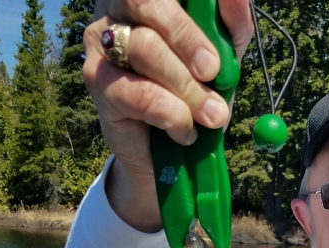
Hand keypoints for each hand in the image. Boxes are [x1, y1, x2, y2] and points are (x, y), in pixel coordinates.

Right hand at [82, 0, 252, 230]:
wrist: (170, 151)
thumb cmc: (194, 95)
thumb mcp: (225, 59)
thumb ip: (232, 25)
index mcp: (151, 0)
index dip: (187, 15)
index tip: (214, 52)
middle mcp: (120, 9)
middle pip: (148, 4)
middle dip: (188, 42)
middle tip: (212, 75)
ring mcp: (102, 42)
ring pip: (144, 47)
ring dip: (185, 86)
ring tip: (209, 115)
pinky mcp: (96, 80)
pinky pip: (137, 92)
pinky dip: (169, 114)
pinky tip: (184, 131)